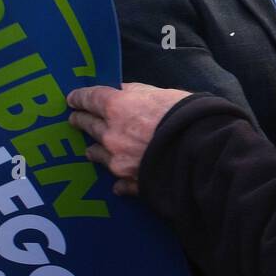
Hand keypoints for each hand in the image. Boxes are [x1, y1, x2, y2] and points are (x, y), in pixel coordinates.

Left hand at [67, 82, 191, 196]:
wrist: (202, 152)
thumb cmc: (187, 116)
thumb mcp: (163, 93)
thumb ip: (138, 93)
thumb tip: (124, 91)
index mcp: (117, 108)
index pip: (89, 98)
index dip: (79, 97)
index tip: (72, 98)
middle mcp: (111, 135)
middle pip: (87, 125)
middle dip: (80, 120)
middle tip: (75, 119)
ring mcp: (118, 161)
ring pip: (96, 154)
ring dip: (94, 149)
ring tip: (92, 149)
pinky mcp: (131, 182)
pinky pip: (117, 182)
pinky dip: (117, 180)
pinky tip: (117, 183)